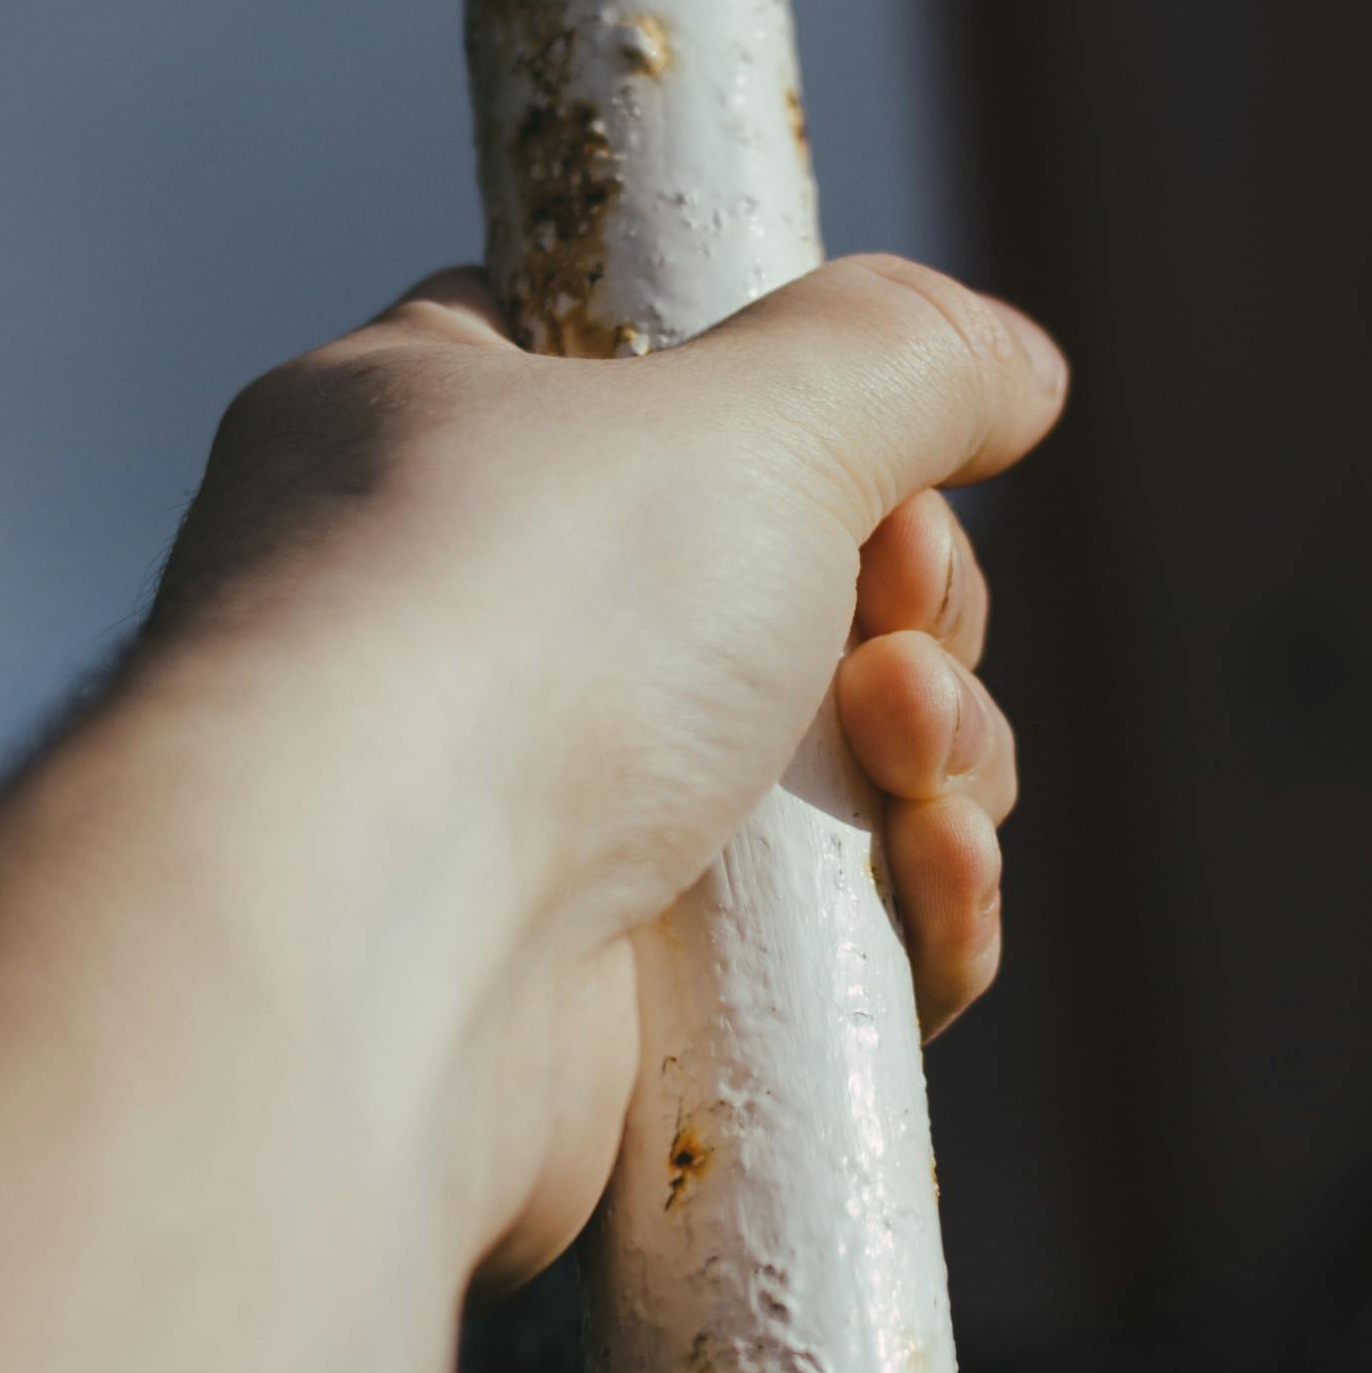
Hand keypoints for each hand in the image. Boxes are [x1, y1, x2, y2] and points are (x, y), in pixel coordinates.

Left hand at [124, 254, 1067, 1279]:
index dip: (782, 405)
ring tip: (910, 752)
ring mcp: (521, 833)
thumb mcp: (748, 413)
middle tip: (896, 616)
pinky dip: (905, 913)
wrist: (359, 962)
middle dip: (905, 604)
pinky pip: (812, 956)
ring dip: (932, 753)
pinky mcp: (600, 1016)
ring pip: (822, 778)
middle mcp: (453, 632)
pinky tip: (934, 876)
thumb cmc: (515, 628)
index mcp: (422, 437)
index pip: (615, 375)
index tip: (871, 447)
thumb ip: (898, 356)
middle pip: (773, 587)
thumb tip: (1011, 366)